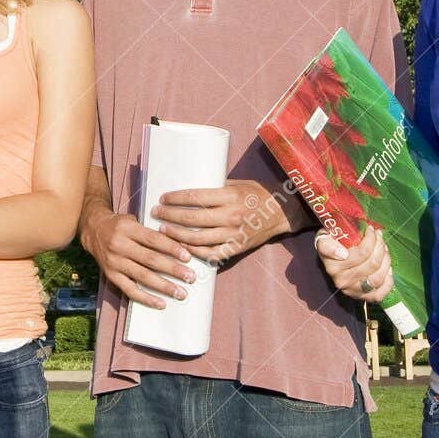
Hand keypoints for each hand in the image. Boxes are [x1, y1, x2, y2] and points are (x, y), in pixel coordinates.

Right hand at [80, 205, 194, 310]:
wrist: (94, 230)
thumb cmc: (120, 225)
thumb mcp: (134, 221)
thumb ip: (152, 232)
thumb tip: (180, 246)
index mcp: (127, 229)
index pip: (153, 239)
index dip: (171, 248)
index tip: (188, 256)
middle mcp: (119, 245)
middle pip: (150, 259)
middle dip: (173, 270)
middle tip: (190, 277)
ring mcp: (114, 262)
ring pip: (142, 276)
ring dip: (164, 286)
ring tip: (181, 292)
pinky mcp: (111, 276)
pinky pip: (130, 290)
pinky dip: (146, 298)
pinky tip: (160, 303)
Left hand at [152, 180, 289, 264]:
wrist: (282, 212)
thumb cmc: (257, 194)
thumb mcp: (237, 183)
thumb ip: (215, 187)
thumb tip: (189, 187)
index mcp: (229, 196)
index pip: (195, 197)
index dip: (175, 198)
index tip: (162, 198)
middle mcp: (230, 215)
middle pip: (192, 218)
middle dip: (170, 216)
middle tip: (156, 213)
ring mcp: (233, 234)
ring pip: (197, 238)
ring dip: (176, 235)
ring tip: (163, 231)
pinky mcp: (236, 248)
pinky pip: (211, 253)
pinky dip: (195, 251)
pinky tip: (183, 247)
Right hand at [316, 226, 392, 300]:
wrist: (331, 262)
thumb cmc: (331, 245)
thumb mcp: (323, 238)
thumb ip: (327, 244)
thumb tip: (342, 253)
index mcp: (333, 266)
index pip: (360, 253)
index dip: (370, 240)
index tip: (370, 229)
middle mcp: (342, 281)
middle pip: (372, 263)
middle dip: (380, 246)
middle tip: (379, 236)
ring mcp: (353, 291)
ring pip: (378, 277)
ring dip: (386, 260)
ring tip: (383, 249)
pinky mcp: (362, 298)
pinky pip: (380, 293)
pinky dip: (388, 280)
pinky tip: (387, 268)